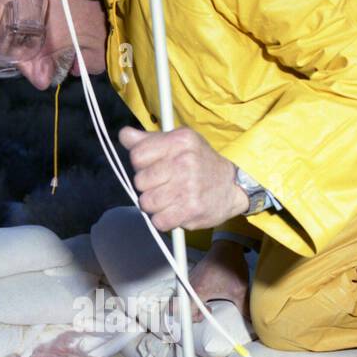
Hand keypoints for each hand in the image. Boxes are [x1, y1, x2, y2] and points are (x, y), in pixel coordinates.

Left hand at [119, 125, 248, 230]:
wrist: (232, 186)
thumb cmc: (199, 162)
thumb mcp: (179, 142)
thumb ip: (148, 140)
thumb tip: (124, 135)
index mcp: (179, 141)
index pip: (138, 155)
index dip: (141, 165)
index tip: (153, 167)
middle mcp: (184, 162)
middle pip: (140, 181)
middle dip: (147, 186)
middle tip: (163, 185)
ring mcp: (188, 187)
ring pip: (146, 203)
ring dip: (154, 205)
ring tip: (169, 199)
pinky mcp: (191, 210)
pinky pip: (159, 221)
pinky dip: (163, 220)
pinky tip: (174, 211)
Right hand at [183, 240, 251, 321]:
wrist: (227, 247)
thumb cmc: (230, 264)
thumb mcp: (239, 289)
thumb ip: (244, 307)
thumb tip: (250, 319)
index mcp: (197, 291)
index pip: (180, 311)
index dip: (185, 320)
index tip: (196, 322)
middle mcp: (188, 286)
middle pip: (176, 307)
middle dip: (188, 314)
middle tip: (202, 314)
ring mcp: (187, 280)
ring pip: (179, 299)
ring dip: (190, 305)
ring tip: (205, 305)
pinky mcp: (190, 277)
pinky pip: (184, 291)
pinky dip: (191, 296)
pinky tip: (204, 296)